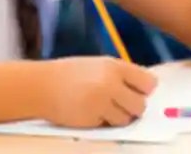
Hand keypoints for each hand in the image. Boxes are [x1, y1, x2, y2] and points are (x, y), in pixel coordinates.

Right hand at [40, 57, 156, 127]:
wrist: (41, 86)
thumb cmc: (73, 74)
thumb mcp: (101, 65)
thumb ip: (123, 75)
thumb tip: (147, 89)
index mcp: (115, 67)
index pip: (149, 83)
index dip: (145, 89)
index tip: (137, 91)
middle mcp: (110, 85)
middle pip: (140, 105)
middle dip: (135, 107)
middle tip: (124, 104)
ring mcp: (100, 104)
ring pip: (126, 119)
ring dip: (120, 117)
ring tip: (107, 108)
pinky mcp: (89, 120)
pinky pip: (108, 125)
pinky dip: (104, 122)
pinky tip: (92, 112)